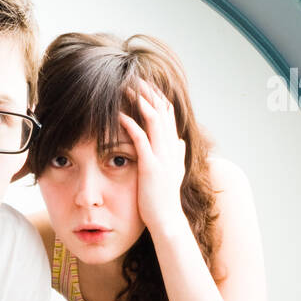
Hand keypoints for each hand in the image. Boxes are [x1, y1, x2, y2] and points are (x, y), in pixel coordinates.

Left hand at [118, 79, 188, 237]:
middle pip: (163, 112)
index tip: (148, 86)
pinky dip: (130, 125)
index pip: (169, 116)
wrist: (167, 221)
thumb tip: (182, 141)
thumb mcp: (174, 173)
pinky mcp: (151, 167)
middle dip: (150, 94)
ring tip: (127, 89)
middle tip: (137, 79)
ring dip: (141, 103)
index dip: (160, 99)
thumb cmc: (164, 199)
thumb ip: (177, 155)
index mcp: (175, 149)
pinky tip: (119, 115)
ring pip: (153, 121)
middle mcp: (171, 149)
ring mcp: (162, 157)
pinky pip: (140, 140)